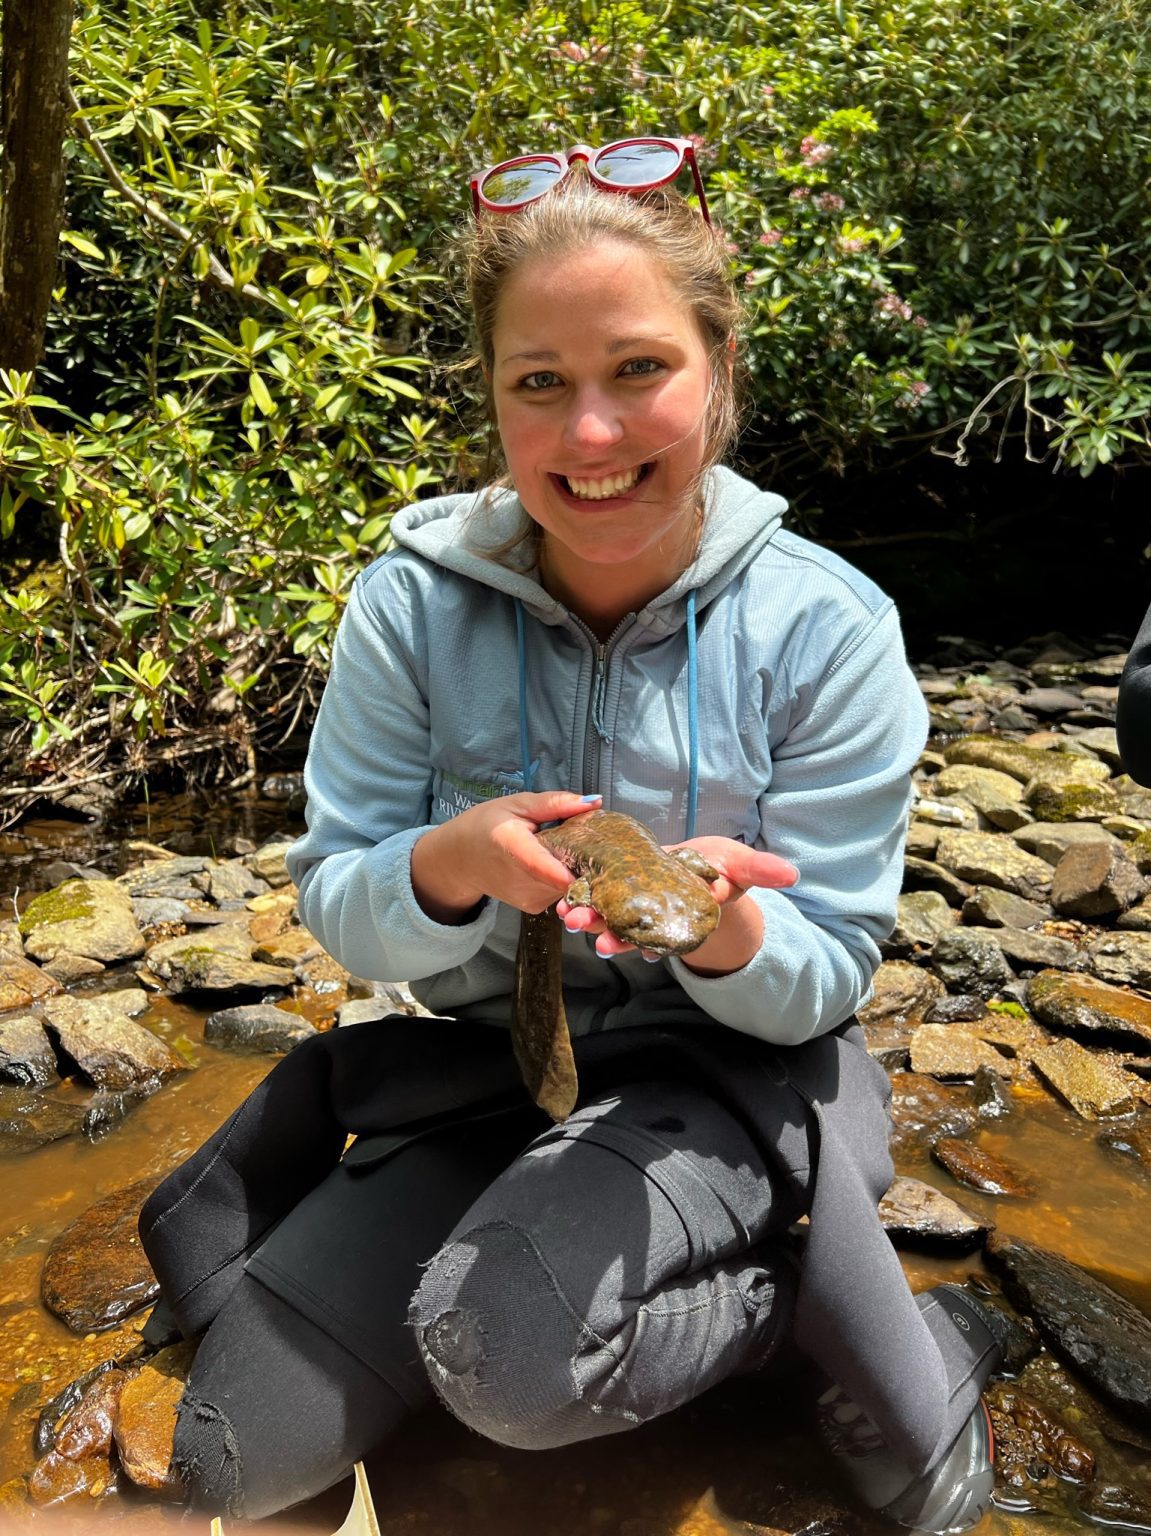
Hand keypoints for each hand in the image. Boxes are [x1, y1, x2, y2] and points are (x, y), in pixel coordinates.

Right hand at [411, 791, 600, 923]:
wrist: (459, 859)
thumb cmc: (486, 825)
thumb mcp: (517, 804)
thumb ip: (555, 804)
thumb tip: (594, 801)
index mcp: (513, 848)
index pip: (546, 866)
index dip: (574, 869)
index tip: (603, 867)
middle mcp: (522, 881)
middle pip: (567, 877)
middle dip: (588, 863)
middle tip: (601, 844)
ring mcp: (528, 899)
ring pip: (568, 887)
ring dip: (577, 870)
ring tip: (573, 850)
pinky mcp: (533, 908)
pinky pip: (560, 892)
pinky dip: (566, 878)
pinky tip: (560, 863)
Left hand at [558, 835, 797, 971]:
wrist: (696, 867)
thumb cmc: (720, 871)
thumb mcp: (741, 866)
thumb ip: (762, 870)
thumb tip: (792, 874)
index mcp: (676, 919)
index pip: (660, 938)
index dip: (648, 946)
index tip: (639, 953)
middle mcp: (650, 916)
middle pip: (625, 929)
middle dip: (606, 934)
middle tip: (586, 935)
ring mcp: (630, 901)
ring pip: (603, 915)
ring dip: (585, 917)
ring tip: (566, 916)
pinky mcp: (616, 883)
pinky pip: (593, 892)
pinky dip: (579, 894)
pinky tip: (562, 893)